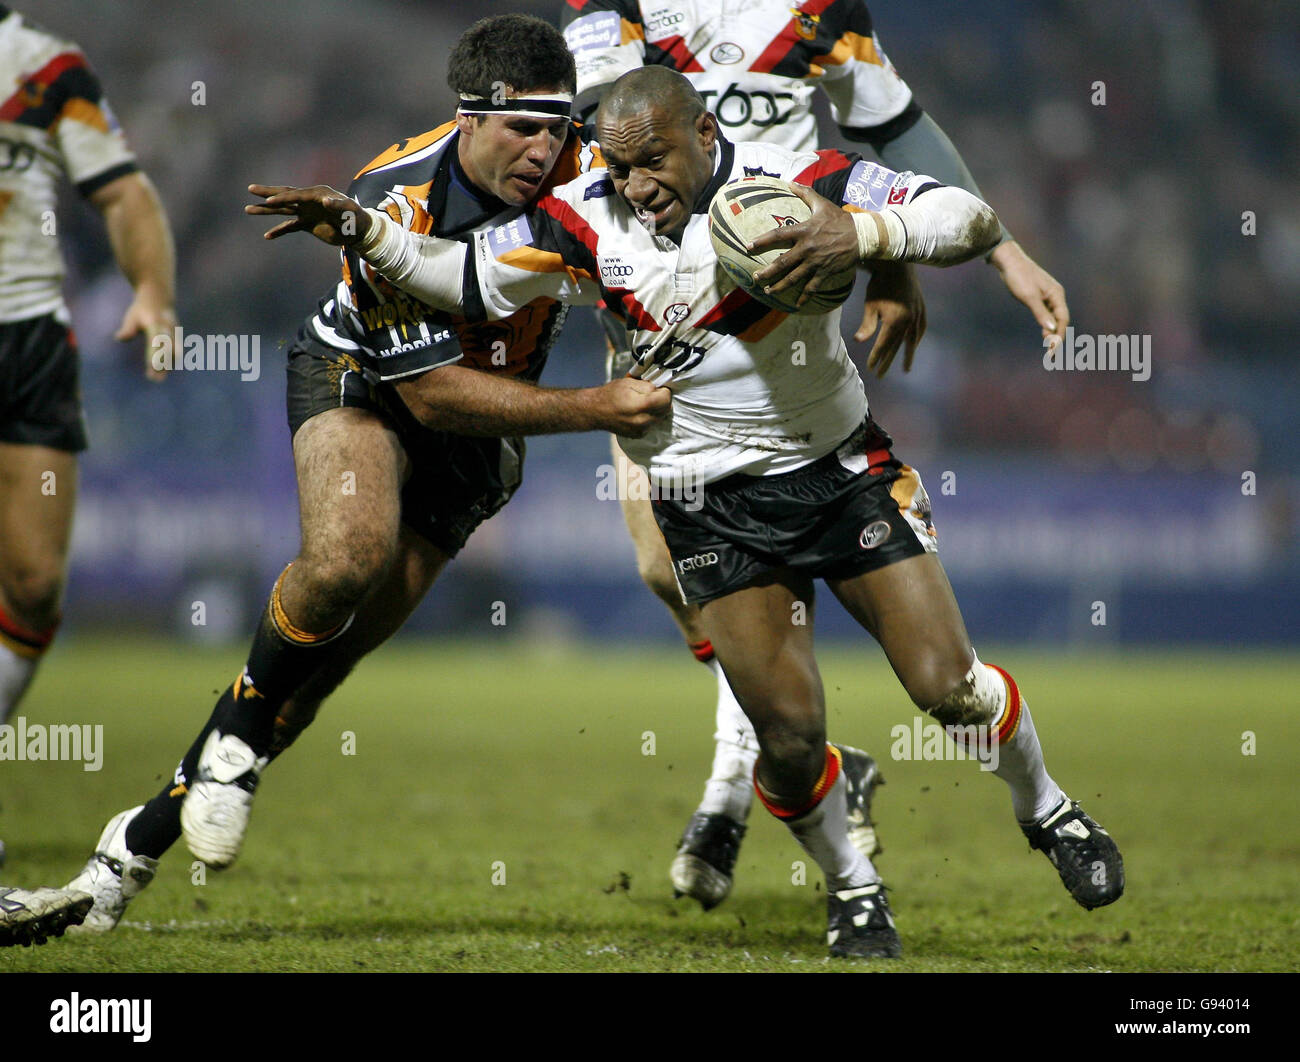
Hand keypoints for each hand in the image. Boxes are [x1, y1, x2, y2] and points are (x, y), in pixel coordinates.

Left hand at [115, 288, 175, 380]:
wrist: (159, 295)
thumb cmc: (142, 308)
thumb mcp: (132, 315)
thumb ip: (128, 328)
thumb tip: (119, 338)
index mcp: (155, 323)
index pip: (155, 343)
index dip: (154, 356)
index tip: (151, 369)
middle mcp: (167, 328)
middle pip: (167, 350)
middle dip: (162, 365)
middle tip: (154, 379)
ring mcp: (174, 332)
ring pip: (173, 353)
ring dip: (166, 366)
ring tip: (158, 379)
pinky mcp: (177, 336)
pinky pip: (174, 352)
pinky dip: (169, 363)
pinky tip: (162, 373)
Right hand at [245, 184, 369, 245]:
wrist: (359, 230)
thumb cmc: (356, 217)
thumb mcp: (348, 210)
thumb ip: (337, 205)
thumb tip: (325, 200)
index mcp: (316, 194)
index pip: (296, 195)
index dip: (283, 197)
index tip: (270, 200)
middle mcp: (308, 200)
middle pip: (285, 196)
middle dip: (267, 193)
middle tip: (250, 189)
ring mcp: (306, 212)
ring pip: (282, 210)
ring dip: (266, 210)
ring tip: (247, 210)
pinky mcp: (307, 224)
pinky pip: (289, 227)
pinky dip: (279, 231)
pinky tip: (267, 236)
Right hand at [593, 377, 670, 436]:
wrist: (595, 411)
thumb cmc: (610, 394)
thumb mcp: (629, 382)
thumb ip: (648, 386)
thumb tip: (659, 390)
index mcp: (642, 405)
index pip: (667, 399)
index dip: (664, 391)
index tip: (657, 388)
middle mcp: (644, 421)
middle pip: (666, 409)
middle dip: (661, 400)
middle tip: (650, 395)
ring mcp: (641, 430)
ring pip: (661, 418)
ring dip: (656, 410)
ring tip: (642, 404)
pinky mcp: (639, 435)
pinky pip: (652, 425)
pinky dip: (650, 418)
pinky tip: (638, 413)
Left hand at [748, 184, 858, 308]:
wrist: (862, 235)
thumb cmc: (840, 219)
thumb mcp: (822, 203)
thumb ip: (805, 193)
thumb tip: (790, 182)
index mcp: (804, 230)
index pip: (778, 235)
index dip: (762, 240)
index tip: (749, 246)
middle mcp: (807, 248)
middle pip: (783, 262)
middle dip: (767, 272)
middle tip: (755, 278)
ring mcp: (816, 262)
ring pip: (794, 277)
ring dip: (780, 286)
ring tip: (768, 292)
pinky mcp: (825, 271)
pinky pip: (812, 287)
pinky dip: (804, 296)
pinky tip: (796, 304)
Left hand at [854, 262, 925, 377]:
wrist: (898, 265)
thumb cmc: (880, 286)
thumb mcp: (870, 306)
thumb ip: (867, 325)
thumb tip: (858, 341)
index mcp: (894, 322)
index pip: (884, 345)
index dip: (876, 357)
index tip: (870, 368)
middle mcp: (908, 321)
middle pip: (897, 346)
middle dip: (887, 361)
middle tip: (880, 375)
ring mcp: (917, 315)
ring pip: (911, 340)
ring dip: (907, 355)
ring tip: (905, 369)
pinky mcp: (921, 308)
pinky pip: (920, 329)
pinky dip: (916, 339)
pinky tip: (913, 345)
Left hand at [990, 241, 1068, 345]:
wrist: (1008, 261)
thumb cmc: (1019, 277)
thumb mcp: (1029, 297)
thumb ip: (1040, 313)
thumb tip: (1051, 330)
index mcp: (1056, 294)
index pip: (1063, 319)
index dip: (1059, 334)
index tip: (1054, 348)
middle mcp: (1055, 295)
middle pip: (1060, 319)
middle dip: (1057, 335)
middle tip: (1051, 352)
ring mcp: (1047, 296)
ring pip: (1054, 317)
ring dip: (1052, 331)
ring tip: (1048, 346)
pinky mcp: (1038, 296)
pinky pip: (1047, 313)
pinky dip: (1046, 323)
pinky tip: (1044, 332)